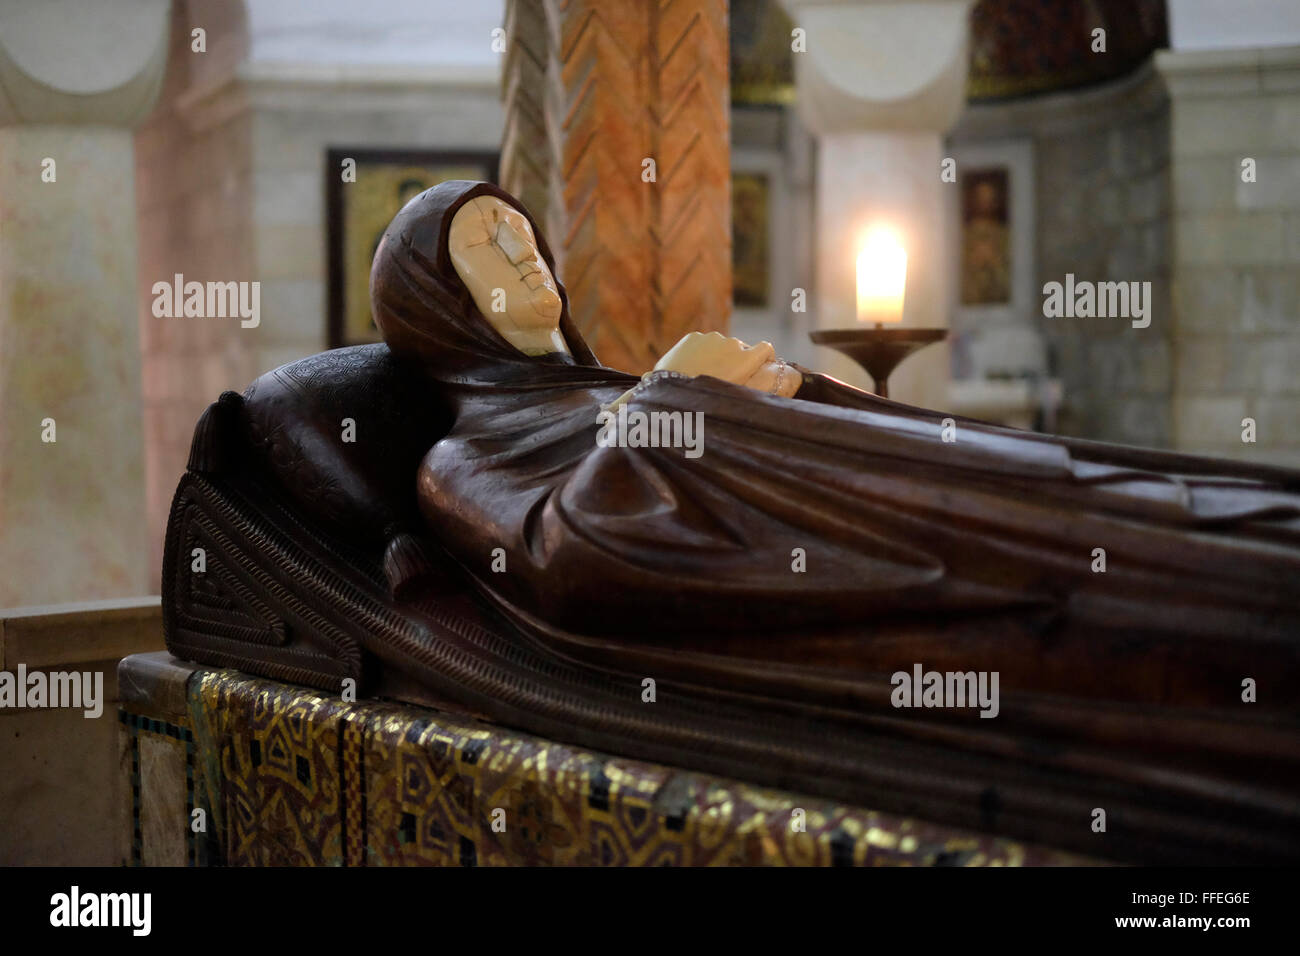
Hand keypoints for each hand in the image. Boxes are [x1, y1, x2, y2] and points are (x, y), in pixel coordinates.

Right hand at [604, 332, 800, 410]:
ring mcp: (732, 344)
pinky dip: (769, 362)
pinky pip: (766, 350)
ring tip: (744, 392)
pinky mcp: (749, 354)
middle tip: (728, 397)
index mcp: (690, 342)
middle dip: (732, 372)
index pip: (710, 352)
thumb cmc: (662, 403)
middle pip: (730, 354)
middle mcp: (712, 338)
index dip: (714, 372)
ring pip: (748, 356)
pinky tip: (768, 373)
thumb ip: (626, 405)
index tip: (713, 389)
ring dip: (749, 372)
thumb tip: (602, 419)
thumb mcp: (644, 399)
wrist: (684, 401)